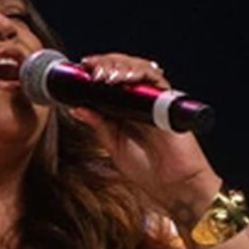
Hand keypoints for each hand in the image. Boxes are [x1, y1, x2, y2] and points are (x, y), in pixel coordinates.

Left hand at [68, 53, 221, 218]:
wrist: (173, 185)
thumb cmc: (147, 168)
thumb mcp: (113, 145)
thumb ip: (98, 125)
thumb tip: (76, 107)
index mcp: (124, 107)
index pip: (109, 77)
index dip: (96, 68)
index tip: (80, 68)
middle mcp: (139, 99)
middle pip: (122, 67)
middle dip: (104, 63)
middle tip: (90, 69)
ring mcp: (154, 98)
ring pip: (138, 67)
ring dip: (119, 65)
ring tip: (103, 75)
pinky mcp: (169, 101)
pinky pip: (156, 78)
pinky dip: (139, 73)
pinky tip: (124, 78)